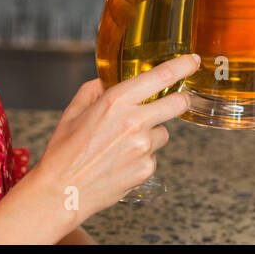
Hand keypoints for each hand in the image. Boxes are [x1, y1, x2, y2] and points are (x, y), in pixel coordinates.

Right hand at [31, 52, 200, 225]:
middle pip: (178, 103)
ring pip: (163, 132)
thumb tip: (107, 80)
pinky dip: (143, 156)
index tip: (193, 61)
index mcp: (116, 102)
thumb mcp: (73, 111)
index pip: (161, 76)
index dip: (182, 66)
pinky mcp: (146, 169)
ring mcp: (143, 147)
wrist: (62, 192)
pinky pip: (154, 155)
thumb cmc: (64, 153)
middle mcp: (134, 122)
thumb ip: (94, 89)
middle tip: (173, 101)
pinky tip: (121, 161)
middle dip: (180, 100)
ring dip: (151, 133)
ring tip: (122, 145)